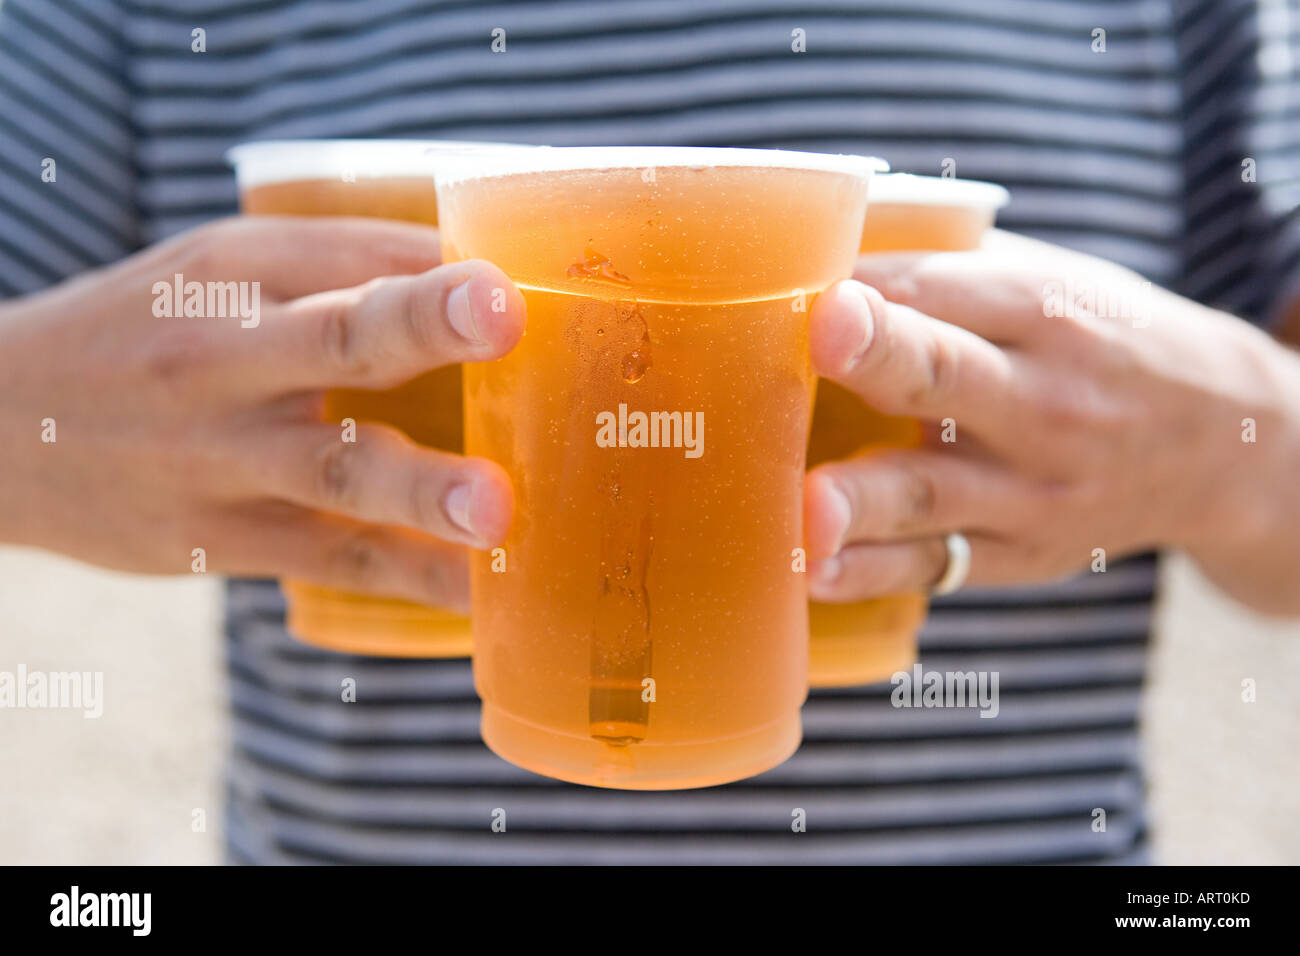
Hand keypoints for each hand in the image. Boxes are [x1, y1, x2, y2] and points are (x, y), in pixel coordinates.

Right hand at [0, 216, 524, 611]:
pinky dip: (411, 577)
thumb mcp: (212, 272)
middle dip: (423, 323)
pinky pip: (333, 560)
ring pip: (335, 469)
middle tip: (503, 319)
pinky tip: (479, 594)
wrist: (2, 427)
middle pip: (337, 336)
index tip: (514, 272)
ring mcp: (221, 459)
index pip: (351, 256)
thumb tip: (466, 268)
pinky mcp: (222, 540)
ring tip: (497, 511)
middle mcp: (226, 359)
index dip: (437, 266)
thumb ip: (330, 267)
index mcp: (230, 274)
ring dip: (422, 488)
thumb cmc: (144, 334)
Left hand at [804, 231, 1299, 614]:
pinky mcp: (1017, 552)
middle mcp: (1039, 402)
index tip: (810, 278)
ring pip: (932, 491)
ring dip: (864, 499)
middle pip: (943, 375)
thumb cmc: (1103, 345)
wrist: (1223, 445)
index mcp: (1043, 312)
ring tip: (808, 506)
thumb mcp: (1055, 284)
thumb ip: (948, 270)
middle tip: (824, 334)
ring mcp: (1029, 489)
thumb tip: (820, 248)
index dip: (870, 284)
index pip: (940, 289)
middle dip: (880, 352)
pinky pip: (936, 565)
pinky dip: (874, 571)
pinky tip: (819, 572)